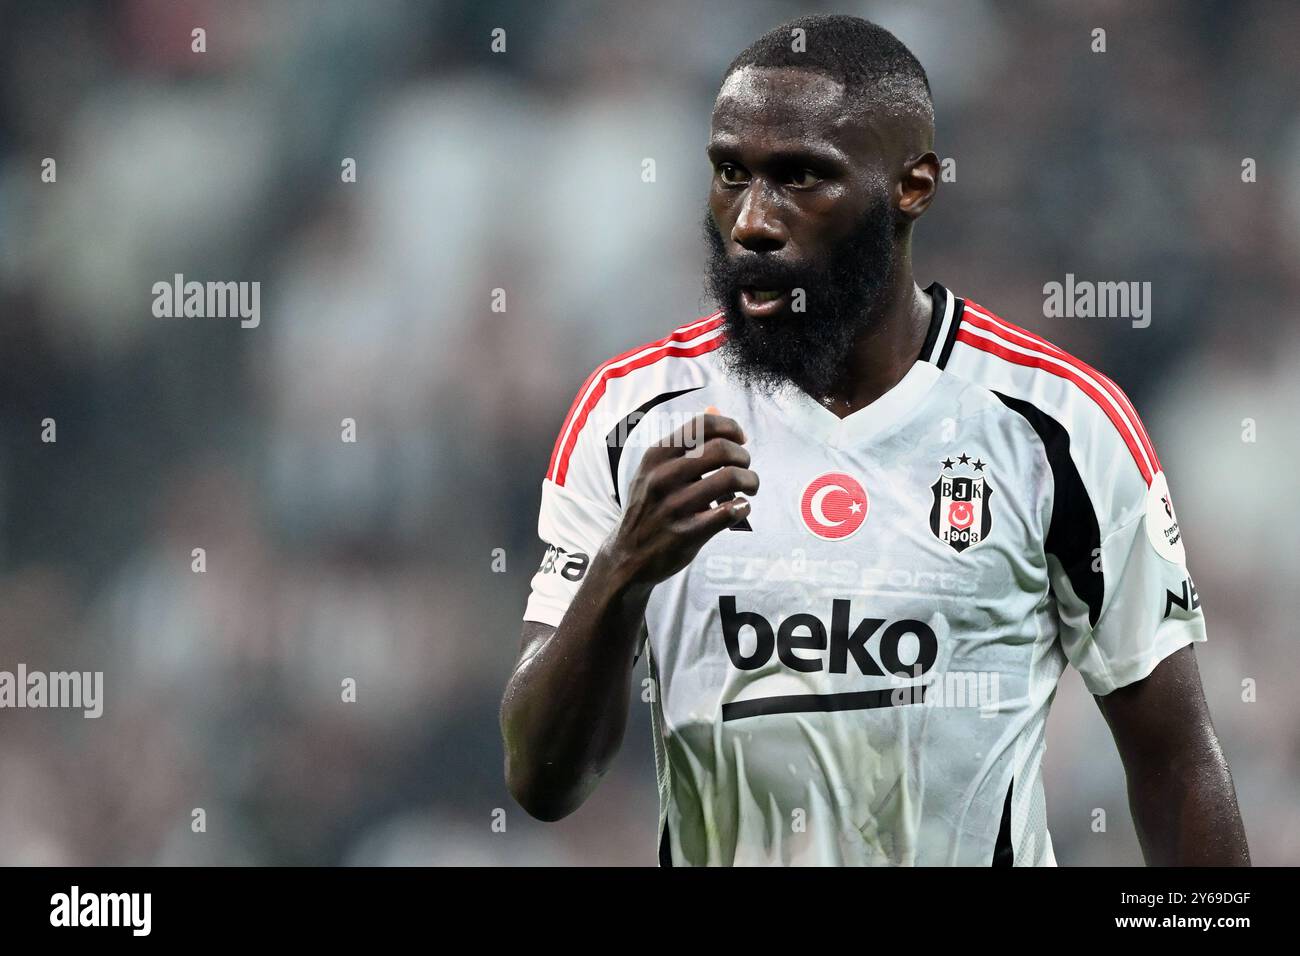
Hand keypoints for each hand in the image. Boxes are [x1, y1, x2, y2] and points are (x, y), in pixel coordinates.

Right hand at [604, 406, 757, 588]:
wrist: (628, 555)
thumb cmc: (650, 506)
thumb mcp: (656, 469)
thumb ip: (686, 440)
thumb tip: (715, 408)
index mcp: (656, 456)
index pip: (703, 424)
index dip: (731, 427)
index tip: (741, 440)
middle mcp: (662, 477)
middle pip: (722, 449)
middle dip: (744, 457)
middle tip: (745, 469)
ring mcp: (673, 506)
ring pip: (730, 479)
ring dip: (751, 481)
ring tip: (749, 489)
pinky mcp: (686, 534)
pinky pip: (729, 512)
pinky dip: (743, 507)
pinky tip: (740, 508)